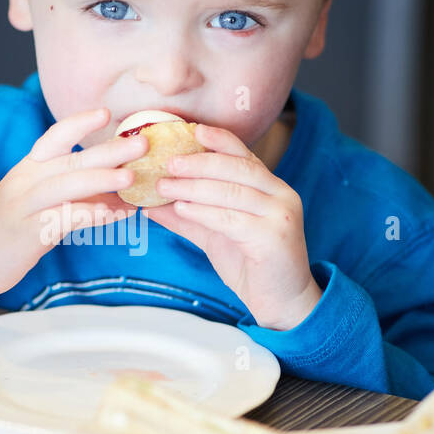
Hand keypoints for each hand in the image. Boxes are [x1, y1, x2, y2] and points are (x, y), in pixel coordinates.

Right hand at [0, 107, 149, 296]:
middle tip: (141, 145)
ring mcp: (24, 207)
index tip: (107, 113)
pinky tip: (115, 214)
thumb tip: (121, 183)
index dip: (80, 123)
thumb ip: (72, 187)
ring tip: (131, 178)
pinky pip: (64, 220)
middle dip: (108, 151)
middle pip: (70, 160)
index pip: (54, 138)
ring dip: (101, 180)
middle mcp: (25, 182)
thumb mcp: (36, 196)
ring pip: (65, 186)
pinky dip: (92, 215)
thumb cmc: (13, 224)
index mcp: (28, 168)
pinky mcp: (27, 234)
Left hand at [145, 123, 321, 329]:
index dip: (219, 140)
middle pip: (236, 168)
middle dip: (198, 162)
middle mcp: (280, 195)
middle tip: (166, 161)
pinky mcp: (274, 238)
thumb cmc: (251, 265)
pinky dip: (204, 211)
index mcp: (271, 188)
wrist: (282, 303)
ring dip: (193, 187)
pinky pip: (232, 219)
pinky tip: (182, 208)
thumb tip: (150, 204)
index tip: (191, 129)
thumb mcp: (215, 235)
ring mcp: (280, 215)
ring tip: (163, 186)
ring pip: (232, 191)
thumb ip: (188, 217)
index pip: (244, 155)